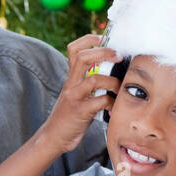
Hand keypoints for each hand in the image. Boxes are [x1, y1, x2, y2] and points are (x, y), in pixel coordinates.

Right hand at [39, 35, 121, 151]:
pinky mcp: (80, 111)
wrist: (54, 136)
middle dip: (104, 52)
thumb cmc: (71, 116)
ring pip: (95, 79)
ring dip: (113, 82)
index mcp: (71, 77)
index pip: (75, 49)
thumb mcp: (77, 94)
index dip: (90, 40)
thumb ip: (89, 82)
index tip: (106, 39)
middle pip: (83, 57)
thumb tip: (114, 71)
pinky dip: (112, 103)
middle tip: (118, 56)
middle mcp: (71, 84)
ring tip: (120, 89)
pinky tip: (114, 109)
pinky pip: (100, 101)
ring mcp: (74, 97)